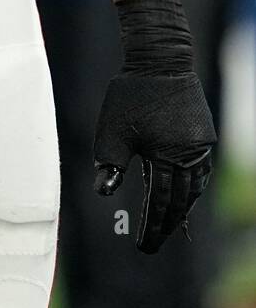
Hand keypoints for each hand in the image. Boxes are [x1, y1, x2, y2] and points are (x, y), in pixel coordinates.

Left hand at [94, 71, 215, 253]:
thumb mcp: (112, 131)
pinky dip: (193, 188)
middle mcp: (188, 155)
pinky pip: (201, 171)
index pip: (159, 203)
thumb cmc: (131, 95)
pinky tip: (185, 194)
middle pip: (179, 201)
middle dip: (166, 226)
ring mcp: (199, 146)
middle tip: (153, 244)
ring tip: (169, 226)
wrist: (160, 60)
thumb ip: (110, 164)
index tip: (143, 246)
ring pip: (194, 188)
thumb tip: (104, 193)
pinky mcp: (203, 135)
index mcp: (165, 157)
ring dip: (182, 209)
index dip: (151, 226)